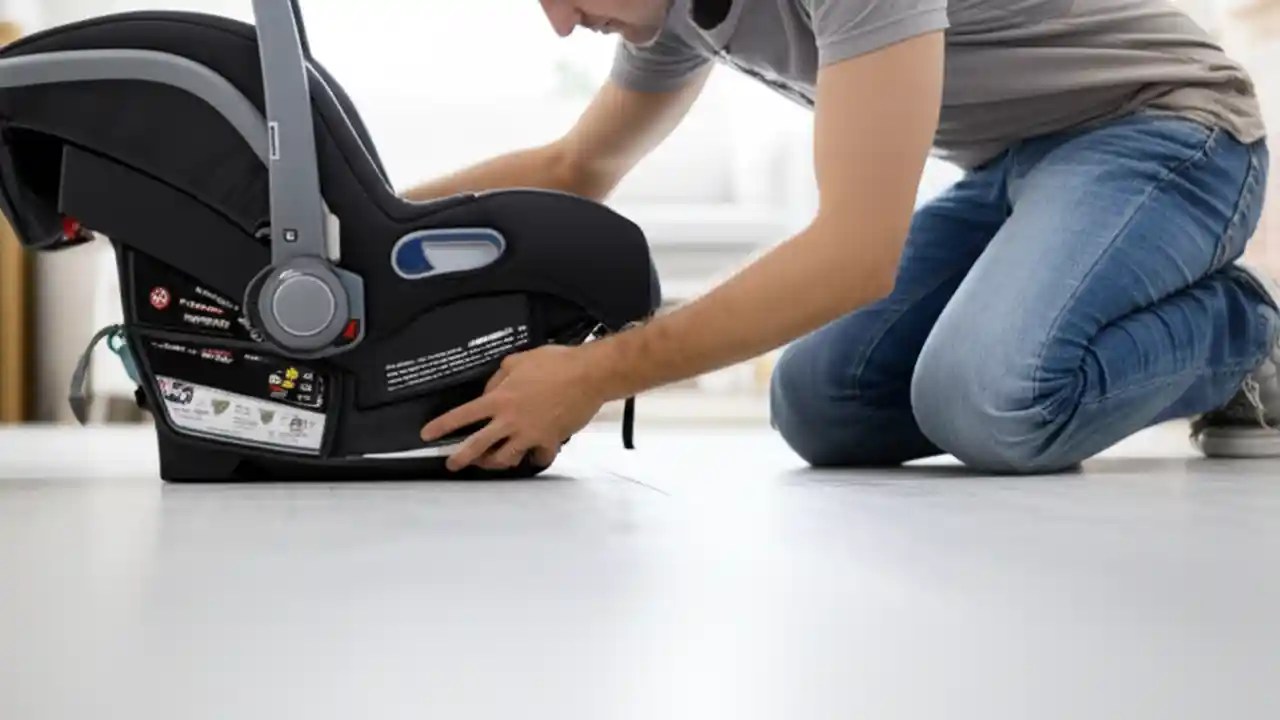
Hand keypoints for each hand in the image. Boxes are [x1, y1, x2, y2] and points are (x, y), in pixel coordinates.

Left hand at [420, 345, 611, 471]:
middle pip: (478, 446)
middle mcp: (510, 420)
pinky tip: (533, 455)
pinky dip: (534, 458)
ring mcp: (529, 434)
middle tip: (453, 463)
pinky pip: (538, 457)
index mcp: (500, 398)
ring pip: (505, 458)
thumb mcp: (519, 360)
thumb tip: (492, 390)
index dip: (442, 426)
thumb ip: (499, 377)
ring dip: (496, 462)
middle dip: (461, 458)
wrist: (588, 375)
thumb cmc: (556, 363)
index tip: (427, 435)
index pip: (463, 415)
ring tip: (492, 461)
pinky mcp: (549, 441)